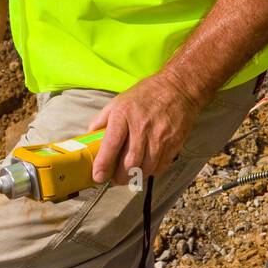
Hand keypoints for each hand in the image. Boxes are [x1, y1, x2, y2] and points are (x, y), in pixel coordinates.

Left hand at [89, 74, 203, 182]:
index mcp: (123, 114)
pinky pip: (161, 166)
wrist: (178, 88)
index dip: (103, 164)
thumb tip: (89, 138)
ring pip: (145, 168)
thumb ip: (101, 120)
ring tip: (130, 174)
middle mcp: (142, 126)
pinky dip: (151, 171)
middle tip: (115, 179)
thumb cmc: (146, 95)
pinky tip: (146, 166)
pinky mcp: (174, 142)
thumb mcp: (118, 101)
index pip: (111, 144)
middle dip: (119, 177)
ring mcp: (159, 136)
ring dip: (135, 176)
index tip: (98, 176)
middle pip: (129, 163)